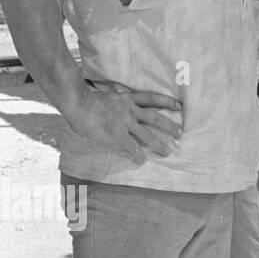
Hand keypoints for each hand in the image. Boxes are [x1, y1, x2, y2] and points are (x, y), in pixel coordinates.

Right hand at [64, 83, 181, 162]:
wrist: (78, 102)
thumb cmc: (86, 99)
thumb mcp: (106, 96)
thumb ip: (115, 103)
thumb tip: (116, 110)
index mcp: (127, 98)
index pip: (151, 98)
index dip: (166, 101)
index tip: (179, 105)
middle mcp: (130, 110)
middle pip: (154, 118)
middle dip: (168, 125)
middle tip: (180, 132)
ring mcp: (124, 123)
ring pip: (146, 134)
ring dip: (158, 144)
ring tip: (167, 151)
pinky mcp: (116, 135)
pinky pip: (130, 147)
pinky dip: (136, 155)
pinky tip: (141, 161)